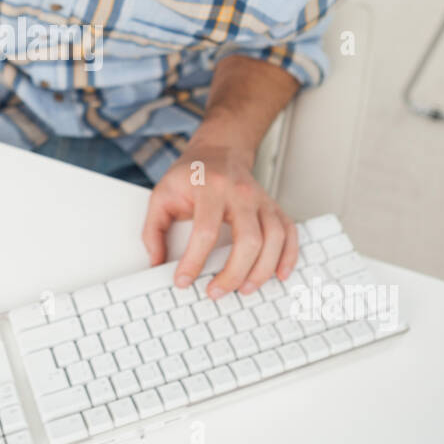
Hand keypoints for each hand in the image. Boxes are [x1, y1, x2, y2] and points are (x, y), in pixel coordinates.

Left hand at [142, 137, 297, 299]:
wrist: (218, 151)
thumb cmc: (191, 175)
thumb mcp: (162, 195)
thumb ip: (153, 230)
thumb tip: (156, 262)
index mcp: (210, 189)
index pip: (206, 231)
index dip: (194, 261)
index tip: (183, 280)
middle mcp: (241, 194)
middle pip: (248, 240)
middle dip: (234, 273)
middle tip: (216, 292)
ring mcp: (261, 200)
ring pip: (274, 239)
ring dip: (261, 271)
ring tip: (244, 289)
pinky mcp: (274, 207)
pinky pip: (289, 233)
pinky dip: (288, 256)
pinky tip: (279, 274)